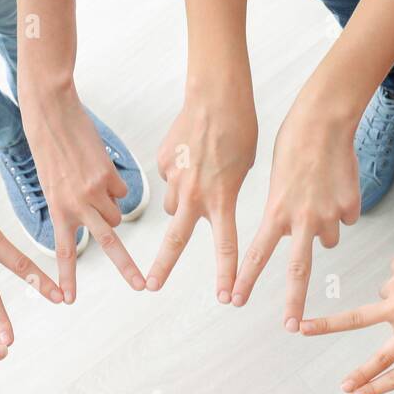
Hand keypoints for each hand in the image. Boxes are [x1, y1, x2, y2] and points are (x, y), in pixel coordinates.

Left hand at [20, 86, 143, 300]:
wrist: (51, 112)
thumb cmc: (46, 146)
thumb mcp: (50, 183)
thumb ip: (70, 205)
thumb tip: (98, 216)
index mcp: (57, 208)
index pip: (65, 251)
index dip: (67, 277)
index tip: (69, 300)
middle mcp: (77, 204)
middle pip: (108, 243)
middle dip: (127, 268)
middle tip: (142, 286)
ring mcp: (95, 190)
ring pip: (117, 216)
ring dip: (112, 210)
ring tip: (96, 189)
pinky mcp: (109, 175)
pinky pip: (121, 192)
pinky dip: (115, 187)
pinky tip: (100, 170)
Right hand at [146, 92, 256, 300]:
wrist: (217, 95)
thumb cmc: (239, 129)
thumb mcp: (243, 170)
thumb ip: (224, 193)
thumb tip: (206, 204)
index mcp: (222, 199)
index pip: (226, 246)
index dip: (227, 275)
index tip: (226, 298)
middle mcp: (195, 194)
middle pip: (175, 240)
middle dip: (162, 267)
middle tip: (150, 286)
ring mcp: (175, 178)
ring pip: (172, 205)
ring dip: (181, 202)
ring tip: (197, 177)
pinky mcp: (163, 162)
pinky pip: (169, 176)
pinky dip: (178, 172)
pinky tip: (190, 153)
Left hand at [231, 95, 359, 326]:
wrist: (323, 121)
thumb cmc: (293, 144)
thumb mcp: (276, 182)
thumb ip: (282, 212)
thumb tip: (296, 232)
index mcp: (275, 212)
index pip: (257, 254)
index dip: (245, 279)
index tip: (236, 300)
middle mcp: (302, 219)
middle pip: (298, 271)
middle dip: (294, 302)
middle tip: (290, 326)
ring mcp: (329, 215)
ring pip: (329, 239)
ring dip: (324, 227)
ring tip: (319, 197)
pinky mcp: (351, 205)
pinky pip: (347, 217)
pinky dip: (342, 207)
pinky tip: (336, 185)